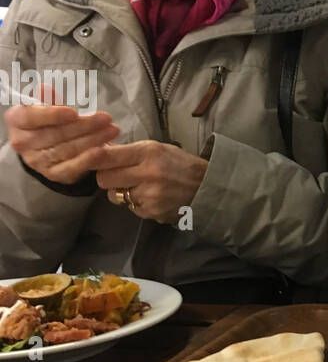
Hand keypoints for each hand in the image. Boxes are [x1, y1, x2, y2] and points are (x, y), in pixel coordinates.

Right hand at [5, 103, 119, 182]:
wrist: (47, 147)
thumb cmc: (48, 121)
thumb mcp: (46, 106)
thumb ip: (48, 99)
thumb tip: (46, 89)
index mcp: (16, 120)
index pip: (32, 117)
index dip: (54, 115)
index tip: (74, 112)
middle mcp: (22, 142)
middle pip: (56, 133)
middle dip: (84, 125)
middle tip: (106, 118)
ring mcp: (36, 160)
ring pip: (67, 149)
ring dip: (92, 139)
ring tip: (111, 130)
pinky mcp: (51, 174)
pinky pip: (71, 167)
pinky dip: (88, 159)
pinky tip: (103, 150)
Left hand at [92, 140, 206, 223]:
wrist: (207, 187)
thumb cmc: (179, 164)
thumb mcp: (156, 149)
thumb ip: (129, 151)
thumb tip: (99, 150)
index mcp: (148, 153)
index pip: (107, 156)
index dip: (92, 158)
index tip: (87, 158)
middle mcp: (147, 173)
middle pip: (104, 179)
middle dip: (106, 177)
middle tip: (116, 174)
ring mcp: (150, 195)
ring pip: (114, 196)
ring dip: (120, 192)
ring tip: (137, 186)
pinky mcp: (152, 212)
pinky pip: (130, 208)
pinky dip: (136, 203)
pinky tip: (151, 197)